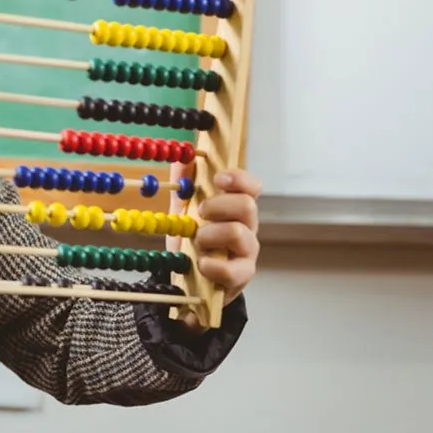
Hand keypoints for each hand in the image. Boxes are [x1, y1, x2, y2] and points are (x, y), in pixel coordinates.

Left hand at [167, 162, 261, 305]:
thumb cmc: (191, 238)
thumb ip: (183, 182)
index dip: (239, 178)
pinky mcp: (241, 276)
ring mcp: (247, 252)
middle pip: (247, 206)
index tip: (218, 178)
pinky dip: (213, 266)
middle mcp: (247, 227)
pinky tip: (201, 264)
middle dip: (219, 205)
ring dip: (211, 234)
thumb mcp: (182, 208)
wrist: (187, 278)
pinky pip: (233, 270)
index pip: (251, 186)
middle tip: (199, 211)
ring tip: (196, 240)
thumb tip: (184, 154)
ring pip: (239, 234)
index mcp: (235, 207)